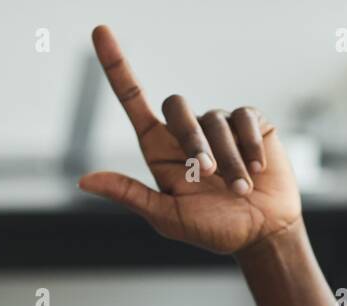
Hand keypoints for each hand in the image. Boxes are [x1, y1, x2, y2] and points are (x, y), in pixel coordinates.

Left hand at [78, 25, 301, 254]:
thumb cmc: (214, 229)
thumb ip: (131, 196)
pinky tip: (256, 171)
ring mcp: (219, 125)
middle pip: (176, 106)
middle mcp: (186, 132)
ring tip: (241, 191)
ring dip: (229, 160)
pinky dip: (249, 147)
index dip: (116, 65)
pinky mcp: (250, 124)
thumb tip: (85, 181)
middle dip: (192, 140)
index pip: (133, 98)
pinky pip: (244, 119)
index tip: (100, 31)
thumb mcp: (169, 219)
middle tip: (208, 174)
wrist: (262, 234)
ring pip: (215, 121)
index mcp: (160, 149)